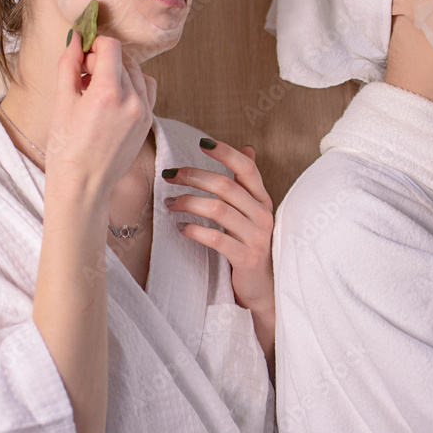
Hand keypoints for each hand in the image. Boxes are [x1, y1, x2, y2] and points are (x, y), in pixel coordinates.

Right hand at [48, 30, 156, 197]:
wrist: (83, 185)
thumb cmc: (66, 149)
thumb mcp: (62, 102)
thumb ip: (69, 66)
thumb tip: (74, 39)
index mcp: (107, 93)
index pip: (111, 47)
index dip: (94, 45)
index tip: (82, 55)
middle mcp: (131, 100)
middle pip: (123, 59)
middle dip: (103, 60)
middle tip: (83, 76)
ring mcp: (144, 113)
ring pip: (137, 73)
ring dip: (118, 72)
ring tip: (97, 89)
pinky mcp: (147, 123)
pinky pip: (147, 91)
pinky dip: (133, 86)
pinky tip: (114, 99)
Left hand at [163, 141, 274, 354]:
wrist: (263, 289)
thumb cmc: (250, 245)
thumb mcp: (251, 212)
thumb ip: (247, 183)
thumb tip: (247, 148)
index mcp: (262, 200)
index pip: (247, 169)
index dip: (226, 153)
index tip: (202, 143)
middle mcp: (262, 215)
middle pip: (226, 186)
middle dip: (193, 176)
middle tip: (169, 175)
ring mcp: (256, 238)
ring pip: (218, 209)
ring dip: (188, 202)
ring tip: (169, 203)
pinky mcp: (246, 258)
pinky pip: (217, 239)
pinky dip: (196, 230)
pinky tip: (181, 228)